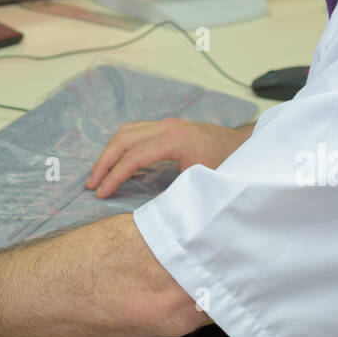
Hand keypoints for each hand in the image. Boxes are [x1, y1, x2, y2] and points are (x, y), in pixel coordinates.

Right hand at [86, 118, 253, 197]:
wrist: (246, 147)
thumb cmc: (229, 166)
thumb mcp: (204, 183)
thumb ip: (178, 194)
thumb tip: (152, 212)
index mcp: (175, 139)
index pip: (134, 156)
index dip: (115, 176)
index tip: (101, 193)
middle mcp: (167, 127)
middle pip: (123, 139)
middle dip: (104, 162)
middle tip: (91, 185)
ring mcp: (166, 124)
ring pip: (126, 132)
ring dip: (109, 152)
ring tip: (98, 175)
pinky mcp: (167, 127)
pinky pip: (135, 132)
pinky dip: (120, 147)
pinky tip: (116, 164)